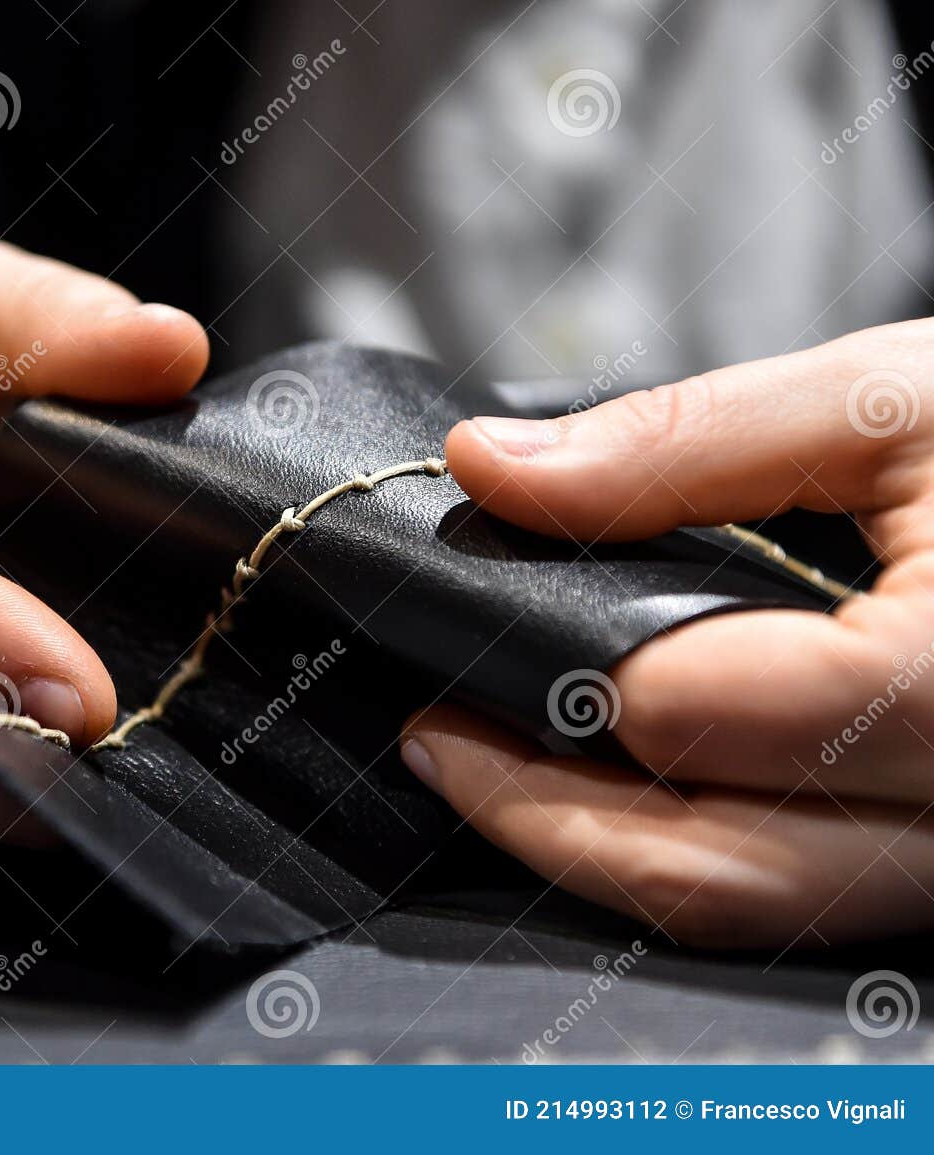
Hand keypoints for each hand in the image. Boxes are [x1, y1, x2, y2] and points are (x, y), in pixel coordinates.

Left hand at [402, 318, 933, 946]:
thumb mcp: (897, 401)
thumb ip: (688, 439)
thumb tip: (495, 468)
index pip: (699, 713)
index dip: (550, 686)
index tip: (458, 645)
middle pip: (713, 866)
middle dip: (539, 814)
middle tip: (440, 739)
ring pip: (753, 909)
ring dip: (598, 853)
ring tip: (500, 768)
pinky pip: (801, 897)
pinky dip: (689, 853)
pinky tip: (617, 787)